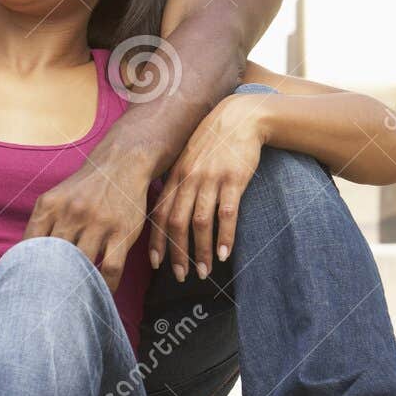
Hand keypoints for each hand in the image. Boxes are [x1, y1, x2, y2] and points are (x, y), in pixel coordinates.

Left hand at [25, 149, 150, 292]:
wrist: (120, 164)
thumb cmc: (83, 189)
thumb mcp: (55, 199)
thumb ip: (40, 226)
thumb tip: (22, 261)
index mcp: (49, 206)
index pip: (29, 247)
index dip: (25, 272)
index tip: (25, 291)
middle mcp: (71, 213)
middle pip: (54, 260)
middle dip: (50, 284)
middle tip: (47, 306)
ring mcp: (98, 222)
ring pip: (82, 266)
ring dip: (78, 287)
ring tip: (74, 303)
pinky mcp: (122, 231)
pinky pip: (111, 267)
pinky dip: (106, 285)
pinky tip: (102, 292)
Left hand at [149, 93, 268, 279]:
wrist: (240, 118)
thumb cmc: (212, 142)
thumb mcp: (186, 160)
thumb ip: (175, 185)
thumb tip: (164, 215)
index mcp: (174, 177)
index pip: (158, 214)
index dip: (155, 241)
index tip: (155, 264)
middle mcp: (188, 180)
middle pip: (176, 223)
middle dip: (177, 254)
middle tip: (180, 277)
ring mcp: (210, 179)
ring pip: (200, 223)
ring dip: (202, 251)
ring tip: (204, 272)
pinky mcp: (234, 179)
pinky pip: (227, 214)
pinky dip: (225, 237)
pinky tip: (225, 254)